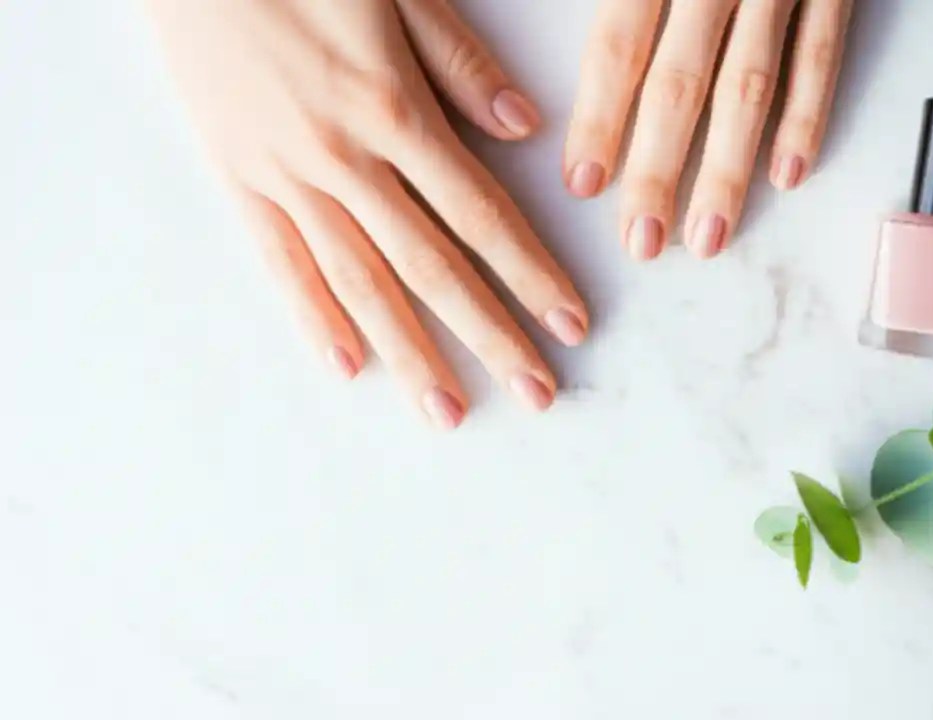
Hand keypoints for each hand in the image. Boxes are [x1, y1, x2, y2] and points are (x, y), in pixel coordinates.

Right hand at [148, 0, 588, 428]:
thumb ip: (458, 62)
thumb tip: (524, 127)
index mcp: (393, 109)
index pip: (480, 214)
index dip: (530, 275)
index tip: (569, 325)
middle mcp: (342, 157)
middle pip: (431, 266)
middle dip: (489, 335)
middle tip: (536, 394)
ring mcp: (284, 175)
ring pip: (359, 280)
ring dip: (410, 353)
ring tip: (448, 412)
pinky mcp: (237, 178)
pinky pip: (280, 260)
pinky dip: (314, 315)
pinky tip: (350, 366)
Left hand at [563, 0, 854, 259]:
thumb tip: (544, 54)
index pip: (620, 44)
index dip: (600, 118)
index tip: (582, 184)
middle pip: (682, 81)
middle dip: (659, 170)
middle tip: (642, 241)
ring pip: (751, 82)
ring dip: (729, 167)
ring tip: (709, 235)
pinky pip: (823, 52)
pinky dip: (809, 114)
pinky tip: (788, 174)